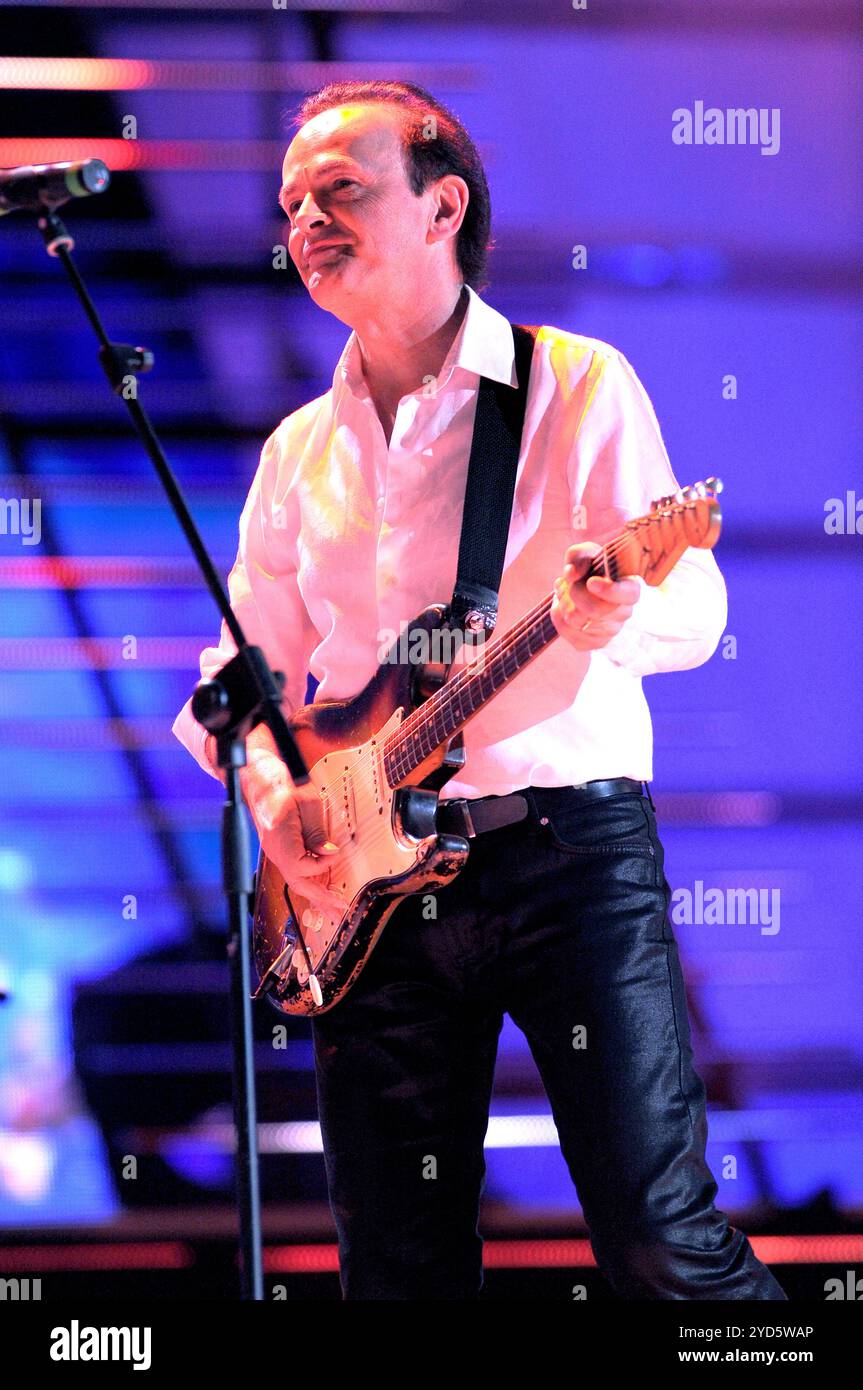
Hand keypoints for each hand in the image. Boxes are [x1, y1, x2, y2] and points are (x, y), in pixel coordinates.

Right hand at [240, 748, 347, 915]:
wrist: (260, 778)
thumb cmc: (280, 785)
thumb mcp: (307, 803)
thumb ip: (317, 831)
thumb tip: (329, 853)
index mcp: (278, 839)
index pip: (300, 867)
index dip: (320, 866)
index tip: (333, 856)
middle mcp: (274, 850)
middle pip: (297, 882)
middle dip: (320, 899)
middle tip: (339, 909)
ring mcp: (276, 851)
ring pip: (297, 880)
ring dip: (316, 896)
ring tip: (333, 909)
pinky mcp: (281, 849)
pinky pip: (296, 871)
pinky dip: (311, 883)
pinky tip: (323, 891)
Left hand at [550, 541, 641, 650]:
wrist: (584, 590)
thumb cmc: (590, 570)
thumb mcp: (587, 554)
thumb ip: (579, 555)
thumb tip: (571, 573)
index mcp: (630, 588)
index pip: (629, 594)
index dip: (610, 591)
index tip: (591, 582)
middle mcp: (624, 613)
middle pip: (596, 609)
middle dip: (574, 593)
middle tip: (567, 582)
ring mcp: (610, 631)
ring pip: (577, 622)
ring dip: (563, 603)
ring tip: (563, 592)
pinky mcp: (593, 643)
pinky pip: (568, 633)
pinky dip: (558, 617)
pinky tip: (563, 607)